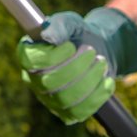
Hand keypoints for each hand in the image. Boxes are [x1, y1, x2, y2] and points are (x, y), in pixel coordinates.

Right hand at [17, 8, 136, 124]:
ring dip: (89, 79)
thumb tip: (46, 34)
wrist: (98, 50)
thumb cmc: (78, 34)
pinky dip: (97, 95)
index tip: (70, 46)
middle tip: (92, 52)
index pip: (29, 61)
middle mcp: (34, 80)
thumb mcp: (71, 23)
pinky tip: (107, 81)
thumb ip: (59, 25)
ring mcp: (49, 100)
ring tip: (101, 62)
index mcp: (30, 55)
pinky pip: (80, 112)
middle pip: (48, 83)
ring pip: (65, 99)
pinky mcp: (67, 113)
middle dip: (76, 67)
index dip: (50, 56)